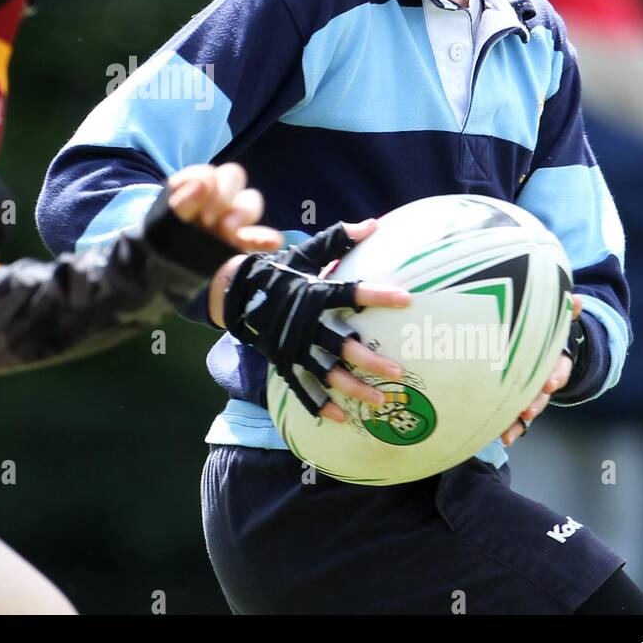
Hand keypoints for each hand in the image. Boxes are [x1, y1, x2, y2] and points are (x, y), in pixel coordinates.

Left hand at [165, 163, 283, 251]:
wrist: (159, 268)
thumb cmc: (164, 235)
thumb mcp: (165, 219)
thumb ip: (180, 202)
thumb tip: (200, 184)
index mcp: (195, 186)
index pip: (205, 173)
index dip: (201, 182)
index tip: (195, 195)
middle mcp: (217, 197)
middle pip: (234, 176)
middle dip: (223, 193)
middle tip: (207, 218)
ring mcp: (232, 219)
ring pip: (250, 201)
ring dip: (241, 212)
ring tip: (226, 231)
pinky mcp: (241, 243)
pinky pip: (260, 237)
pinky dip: (266, 238)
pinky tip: (273, 242)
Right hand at [216, 217, 410, 423]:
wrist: (235, 293)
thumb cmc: (279, 271)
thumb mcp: (305, 254)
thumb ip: (338, 240)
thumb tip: (373, 223)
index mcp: (313, 294)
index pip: (350, 293)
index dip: (378, 295)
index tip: (407, 299)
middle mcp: (304, 324)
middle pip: (341, 345)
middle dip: (370, 360)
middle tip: (398, 372)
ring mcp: (292, 346)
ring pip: (326, 373)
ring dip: (354, 389)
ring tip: (381, 401)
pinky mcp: (282, 362)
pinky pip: (302, 388)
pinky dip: (319, 404)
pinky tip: (341, 418)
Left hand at [500, 294, 580, 446]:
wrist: (532, 347)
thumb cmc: (538, 333)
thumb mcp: (550, 321)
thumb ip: (562, 312)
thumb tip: (576, 300)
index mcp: (551, 358)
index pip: (559, 367)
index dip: (555, 374)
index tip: (550, 382)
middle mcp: (542, 378)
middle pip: (541, 392)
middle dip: (536, 402)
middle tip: (528, 410)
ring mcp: (528, 391)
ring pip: (527, 407)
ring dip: (521, 419)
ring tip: (510, 430)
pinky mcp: (513, 400)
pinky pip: (512, 416)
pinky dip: (510, 428)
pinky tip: (503, 437)